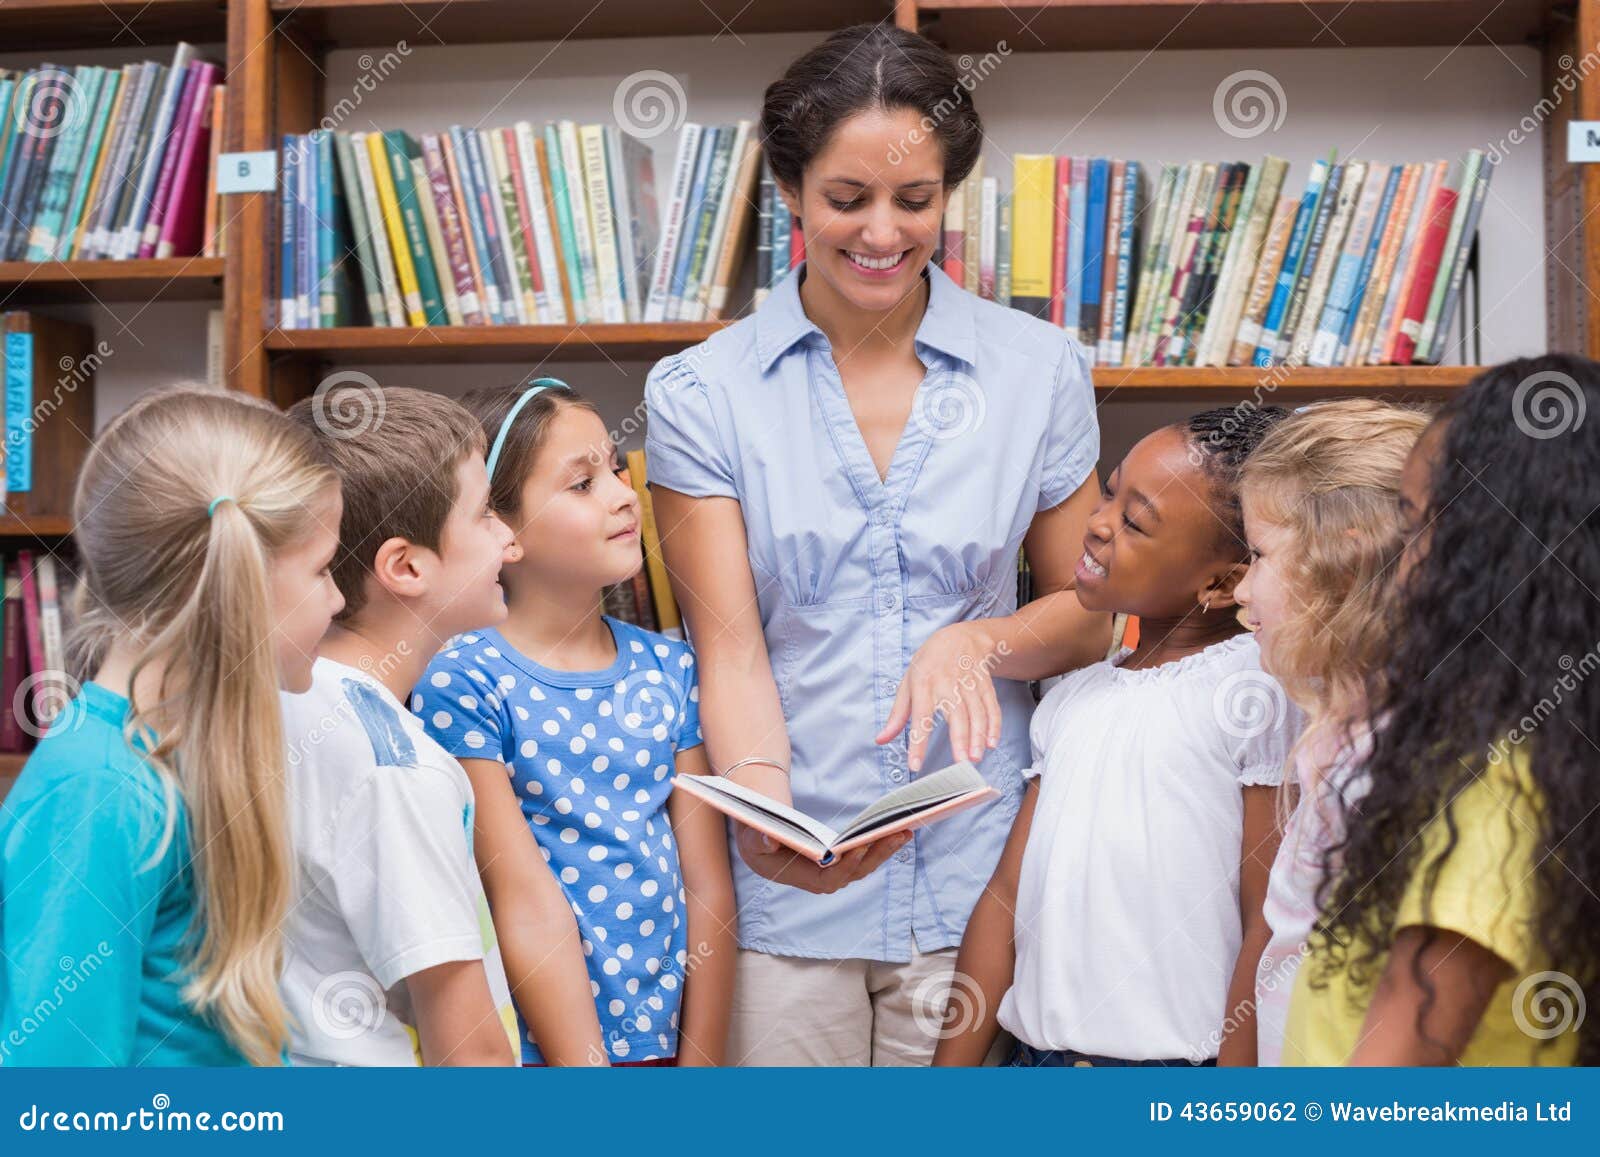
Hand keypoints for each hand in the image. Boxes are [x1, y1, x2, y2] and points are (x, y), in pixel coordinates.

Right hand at [734, 825, 909, 893]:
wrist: (761, 844)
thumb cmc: (756, 841)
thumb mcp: (752, 838)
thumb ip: (759, 839)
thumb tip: (769, 840)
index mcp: (804, 878)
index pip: (831, 878)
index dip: (848, 865)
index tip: (861, 846)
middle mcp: (824, 880)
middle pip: (856, 871)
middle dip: (878, 853)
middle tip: (898, 833)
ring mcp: (836, 872)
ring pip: (866, 865)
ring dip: (886, 849)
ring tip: (905, 830)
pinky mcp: (843, 862)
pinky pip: (866, 856)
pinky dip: (882, 844)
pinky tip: (897, 830)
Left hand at [875, 619, 1003, 771]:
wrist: (959, 636)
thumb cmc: (929, 663)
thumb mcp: (907, 682)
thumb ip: (897, 714)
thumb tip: (881, 739)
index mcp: (924, 684)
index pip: (920, 717)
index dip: (918, 743)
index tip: (915, 765)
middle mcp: (947, 683)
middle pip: (956, 714)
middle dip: (959, 739)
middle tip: (960, 762)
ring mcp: (969, 683)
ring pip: (977, 712)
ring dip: (978, 736)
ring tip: (975, 757)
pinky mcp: (984, 684)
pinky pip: (991, 706)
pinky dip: (994, 725)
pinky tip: (992, 742)